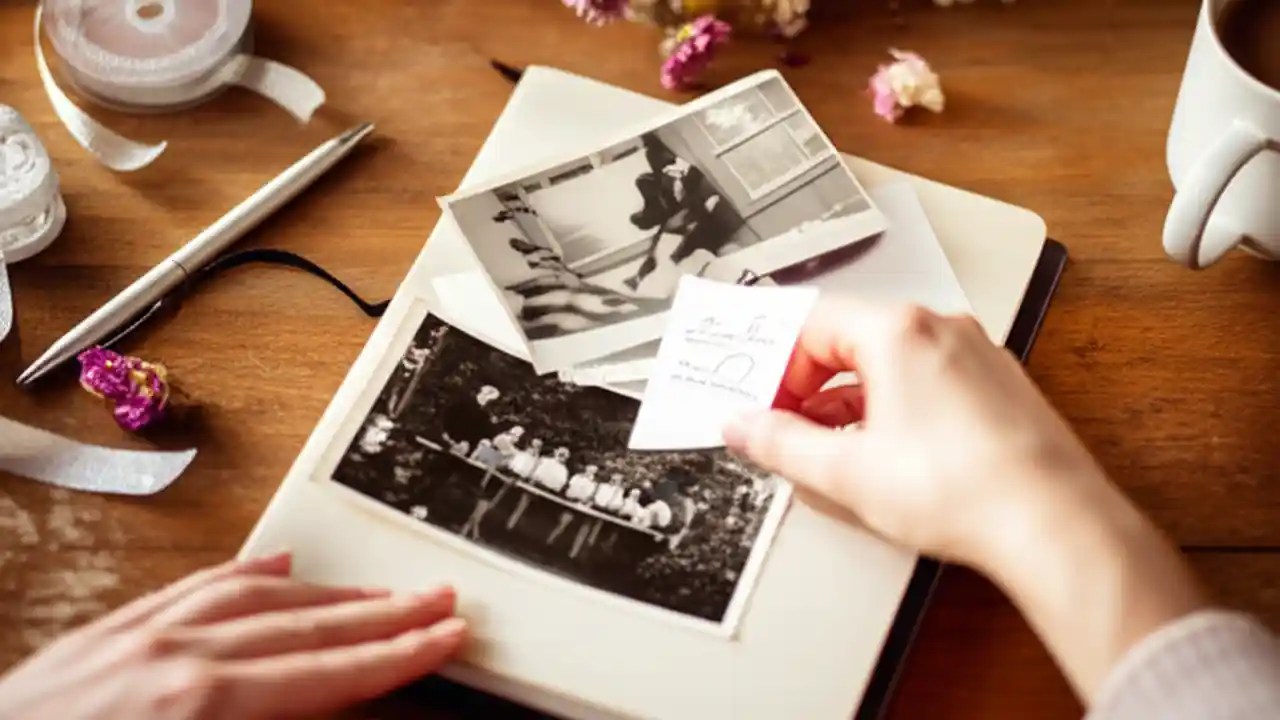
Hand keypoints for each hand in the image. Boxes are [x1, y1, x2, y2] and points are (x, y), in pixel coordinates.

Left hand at [0, 552, 466, 718]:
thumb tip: (340, 710)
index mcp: (204, 704)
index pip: (331, 672)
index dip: (398, 655)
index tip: (445, 636)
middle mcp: (178, 656)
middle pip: (307, 625)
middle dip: (383, 612)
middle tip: (437, 596)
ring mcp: (140, 638)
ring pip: (258, 597)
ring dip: (328, 593)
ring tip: (377, 590)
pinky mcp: (107, 635)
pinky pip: (192, 587)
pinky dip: (245, 574)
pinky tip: (276, 565)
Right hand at [723, 300, 1205, 699]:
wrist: (1052, 523)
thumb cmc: (966, 490)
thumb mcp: (845, 473)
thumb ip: (780, 444)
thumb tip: (744, 426)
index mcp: (898, 332)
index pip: (810, 324)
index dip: (775, 367)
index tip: (761, 402)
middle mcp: (941, 330)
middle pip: (849, 339)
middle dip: (808, 385)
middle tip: (784, 425)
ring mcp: (975, 355)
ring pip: (889, 361)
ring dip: (848, 400)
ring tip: (830, 449)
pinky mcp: (996, 386)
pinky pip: (926, 380)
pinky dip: (893, 407)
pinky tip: (884, 454)